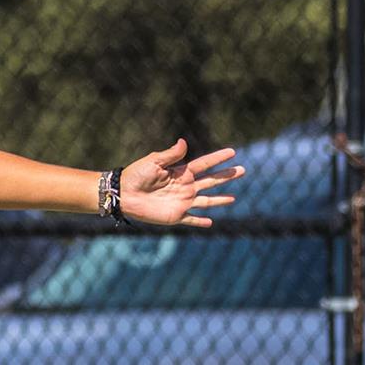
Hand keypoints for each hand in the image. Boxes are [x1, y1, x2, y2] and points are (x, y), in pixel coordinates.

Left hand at [119, 138, 245, 227]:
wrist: (123, 194)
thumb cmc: (136, 175)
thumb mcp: (153, 161)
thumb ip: (170, 154)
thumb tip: (184, 142)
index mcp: (180, 172)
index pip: (204, 164)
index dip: (218, 158)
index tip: (232, 152)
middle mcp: (184, 187)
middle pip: (210, 181)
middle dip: (226, 176)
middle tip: (242, 170)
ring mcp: (181, 202)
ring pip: (206, 201)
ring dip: (220, 200)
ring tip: (233, 198)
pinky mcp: (175, 215)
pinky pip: (191, 219)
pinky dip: (200, 222)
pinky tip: (210, 223)